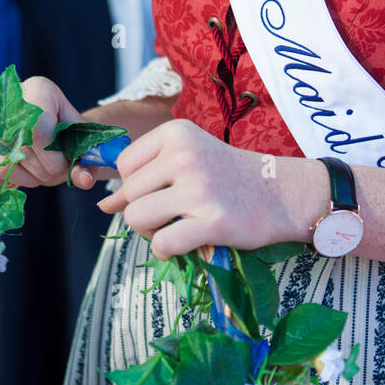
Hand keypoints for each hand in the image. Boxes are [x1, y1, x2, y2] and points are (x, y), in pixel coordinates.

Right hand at [0, 75, 101, 190]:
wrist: (55, 131)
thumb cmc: (70, 136)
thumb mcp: (84, 146)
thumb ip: (87, 163)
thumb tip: (83, 180)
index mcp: (40, 90)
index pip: (37, 129)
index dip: (52, 158)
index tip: (64, 166)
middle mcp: (7, 99)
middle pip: (17, 148)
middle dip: (40, 171)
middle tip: (53, 173)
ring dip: (23, 177)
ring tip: (38, 173)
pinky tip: (16, 177)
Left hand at [98, 119, 325, 258]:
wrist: (282, 193)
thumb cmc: (230, 176)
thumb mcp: (188, 159)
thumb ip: (146, 176)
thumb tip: (103, 203)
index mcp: (177, 134)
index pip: (124, 166)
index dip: (134, 187)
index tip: (160, 193)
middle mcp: (185, 156)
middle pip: (128, 195)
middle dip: (141, 212)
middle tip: (171, 215)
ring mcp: (199, 189)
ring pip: (137, 219)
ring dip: (151, 232)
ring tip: (176, 227)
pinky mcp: (212, 221)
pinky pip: (163, 244)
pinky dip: (167, 250)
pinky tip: (185, 243)